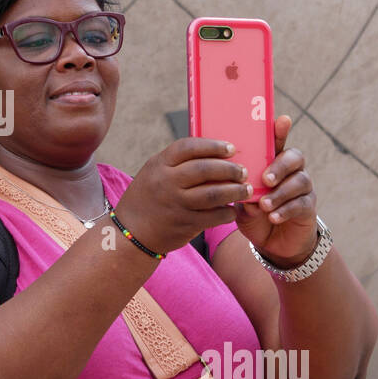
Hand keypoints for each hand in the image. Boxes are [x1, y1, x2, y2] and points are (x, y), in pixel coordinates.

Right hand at [111, 137, 243, 255]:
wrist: (132, 232)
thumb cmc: (148, 197)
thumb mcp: (154, 172)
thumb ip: (177, 163)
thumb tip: (214, 153)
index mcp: (159, 164)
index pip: (188, 147)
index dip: (213, 146)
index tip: (231, 148)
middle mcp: (167, 182)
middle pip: (205, 169)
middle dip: (230, 169)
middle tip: (243, 171)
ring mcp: (176, 204)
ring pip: (214, 194)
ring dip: (235, 191)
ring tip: (246, 189)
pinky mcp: (185, 224)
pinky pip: (214, 216)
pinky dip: (228, 212)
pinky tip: (233, 209)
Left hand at [232, 115, 318, 266]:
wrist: (271, 242)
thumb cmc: (254, 215)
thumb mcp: (242, 204)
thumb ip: (243, 194)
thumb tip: (245, 191)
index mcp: (272, 163)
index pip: (277, 142)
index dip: (281, 131)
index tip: (282, 120)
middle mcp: (291, 171)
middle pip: (295, 157)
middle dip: (280, 166)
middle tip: (265, 179)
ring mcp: (302, 188)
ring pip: (299, 181)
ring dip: (280, 193)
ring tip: (264, 205)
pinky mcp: (308, 207)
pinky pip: (301, 204)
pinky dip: (286, 210)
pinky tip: (274, 217)